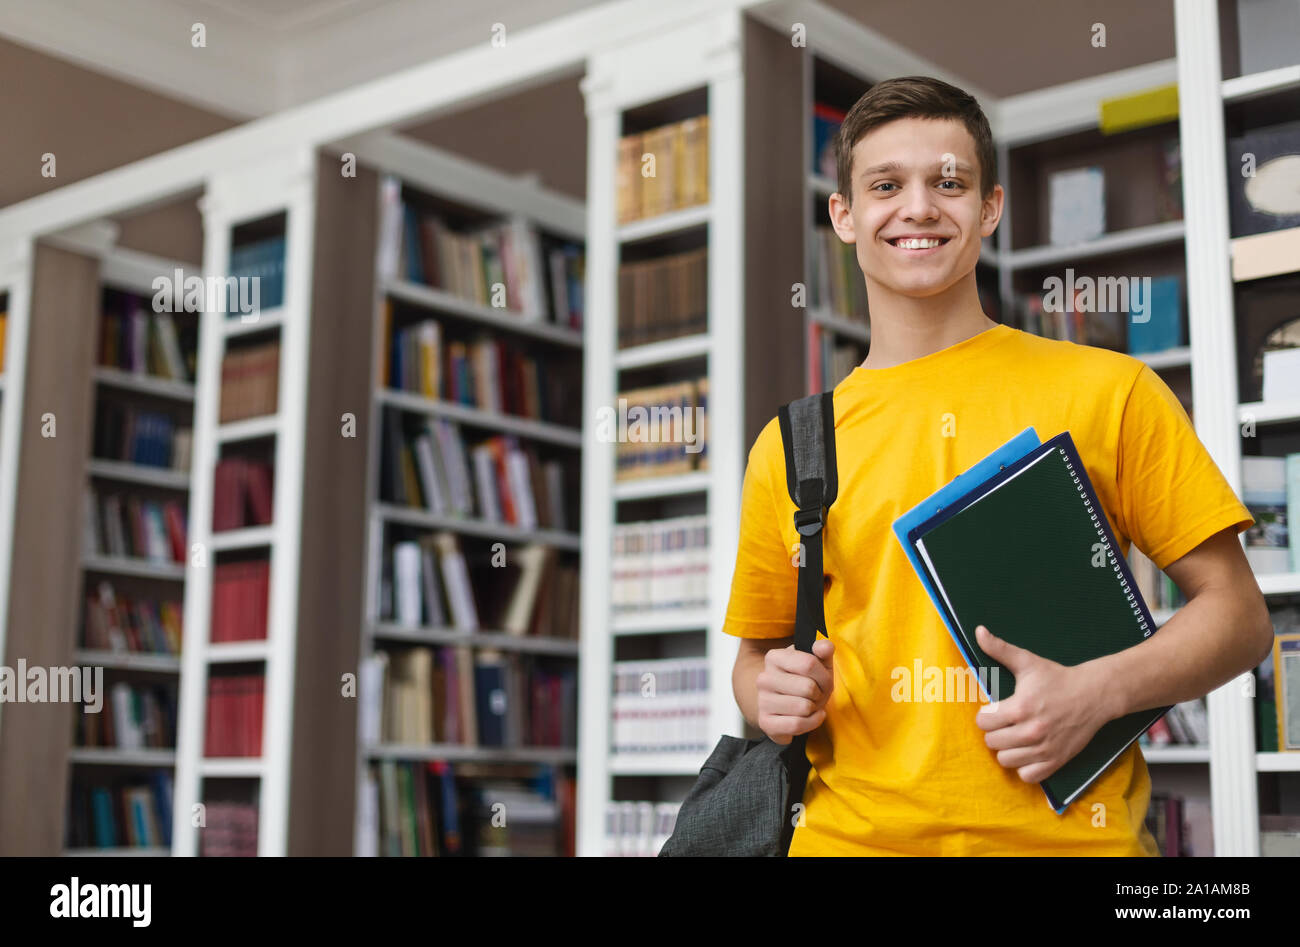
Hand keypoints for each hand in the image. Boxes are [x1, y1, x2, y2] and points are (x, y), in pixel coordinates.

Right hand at [755, 637, 834, 744]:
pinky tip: (811, 717)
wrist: (787, 705)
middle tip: (816, 694)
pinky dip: (811, 723)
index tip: (822, 679)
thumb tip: (823, 646)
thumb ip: (824, 650)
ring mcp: (762, 701)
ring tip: (810, 705)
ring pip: (804, 707)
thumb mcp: (818, 662)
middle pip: (808, 687)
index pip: (809, 664)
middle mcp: (764, 678)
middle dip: (820, 694)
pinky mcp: (765, 722)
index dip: (824, 675)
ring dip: (814, 709)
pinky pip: (797, 724)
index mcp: (774, 657)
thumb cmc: (806, 681)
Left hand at [973, 624, 1111, 783]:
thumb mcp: (1027, 662)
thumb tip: (978, 631)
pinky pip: (1028, 776)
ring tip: (1016, 737)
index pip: (983, 723)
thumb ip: (999, 649)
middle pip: (992, 742)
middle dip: (995, 732)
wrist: (1094, 695)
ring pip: (1006, 761)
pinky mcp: (1056, 761)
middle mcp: (1031, 732)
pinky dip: (1025, 767)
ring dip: (1007, 750)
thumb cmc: (1057, 678)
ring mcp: (1044, 749)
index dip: (986, 715)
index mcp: (1020, 708)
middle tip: (1007, 723)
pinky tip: (1028, 751)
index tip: (996, 710)